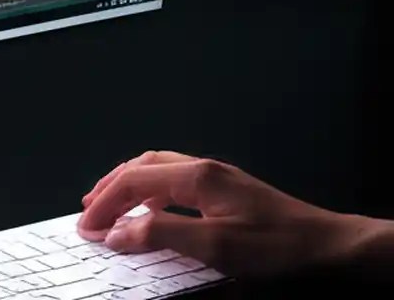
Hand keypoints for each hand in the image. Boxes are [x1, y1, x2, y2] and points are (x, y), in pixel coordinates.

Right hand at [77, 150, 357, 277]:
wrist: (328, 246)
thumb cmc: (276, 246)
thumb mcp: (215, 246)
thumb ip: (162, 234)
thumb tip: (118, 231)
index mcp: (196, 176)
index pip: (133, 181)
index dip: (105, 204)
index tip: (86, 227)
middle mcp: (203, 168)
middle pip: (142, 166)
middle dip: (110, 187)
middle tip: (89, 211)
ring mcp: (216, 176)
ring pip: (158, 169)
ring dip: (129, 185)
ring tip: (110, 205)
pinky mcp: (227, 190)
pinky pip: (175, 180)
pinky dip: (151, 190)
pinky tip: (152, 208)